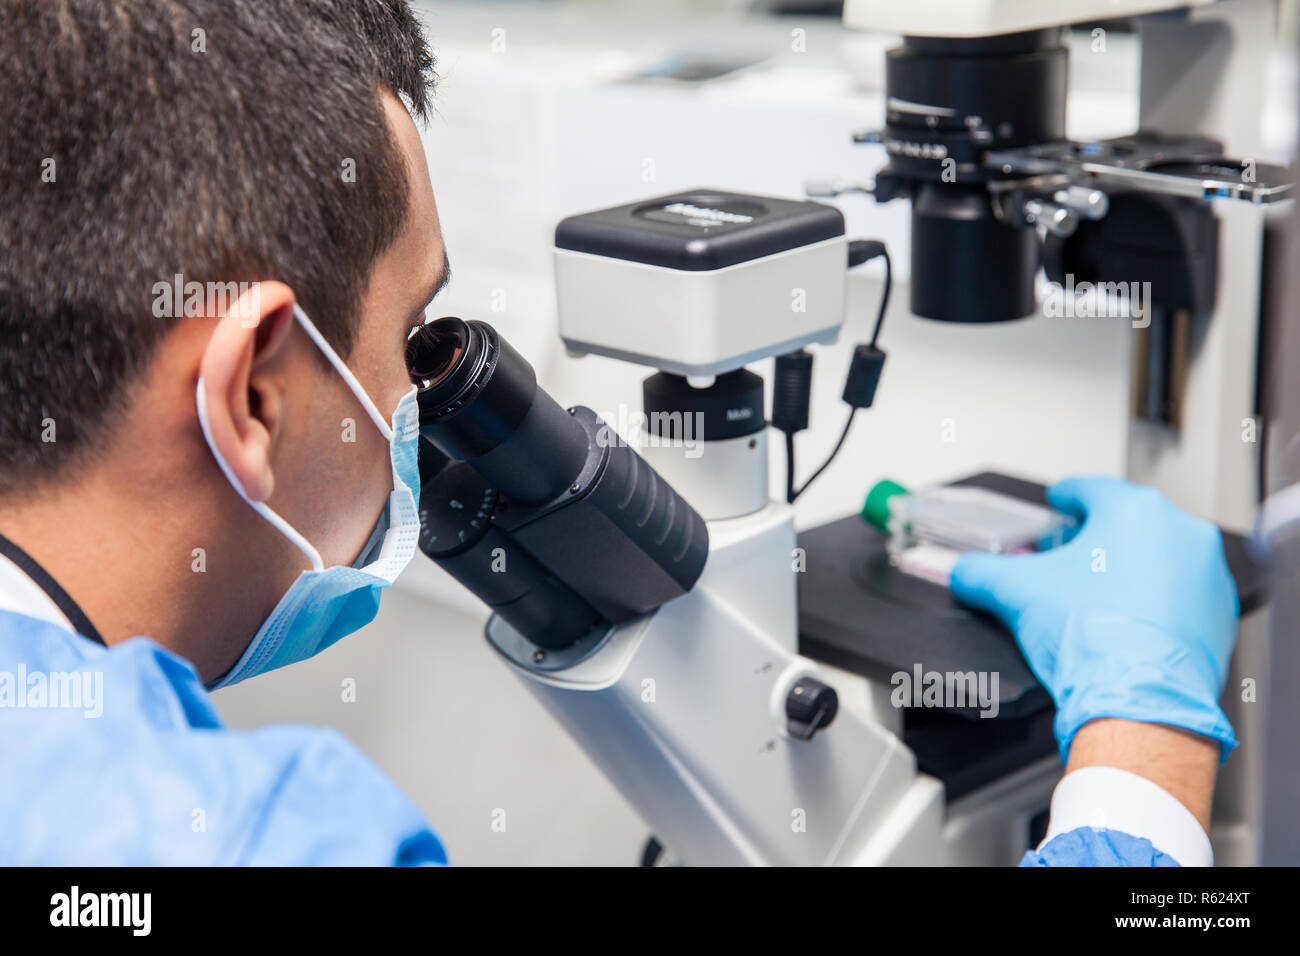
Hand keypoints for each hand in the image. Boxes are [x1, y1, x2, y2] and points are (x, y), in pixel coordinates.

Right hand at [950, 475, 1238, 762]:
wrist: (1138, 699)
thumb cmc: (1092, 637)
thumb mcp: (1016, 592)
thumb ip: (981, 573)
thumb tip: (965, 574)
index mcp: (1134, 511)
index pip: (1091, 488)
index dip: (1067, 496)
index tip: (1060, 502)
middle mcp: (1180, 533)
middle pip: (1129, 521)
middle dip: (1098, 535)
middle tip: (1070, 554)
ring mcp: (1207, 575)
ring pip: (1160, 557)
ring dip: (1131, 567)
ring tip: (1098, 594)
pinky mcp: (1219, 615)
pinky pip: (1182, 596)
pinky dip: (1157, 602)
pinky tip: (1127, 624)